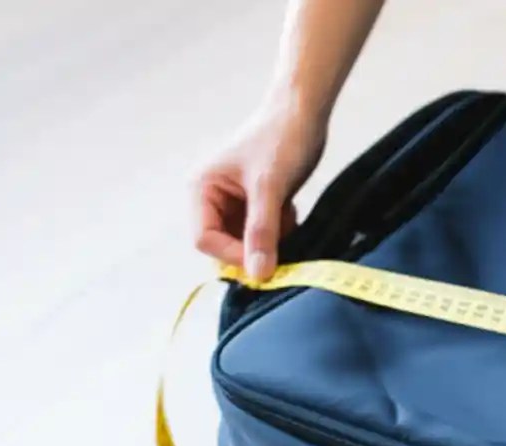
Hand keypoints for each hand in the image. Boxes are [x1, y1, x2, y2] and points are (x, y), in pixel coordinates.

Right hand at [195, 99, 327, 280]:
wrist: (304, 112)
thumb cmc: (282, 138)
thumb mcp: (270, 188)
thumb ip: (262, 232)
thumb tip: (258, 274)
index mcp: (201, 189)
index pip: (204, 240)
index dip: (233, 254)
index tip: (265, 258)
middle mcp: (210, 198)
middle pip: (224, 246)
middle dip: (253, 247)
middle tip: (280, 234)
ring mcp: (232, 203)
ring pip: (245, 243)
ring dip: (268, 239)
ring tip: (284, 214)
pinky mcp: (253, 205)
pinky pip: (261, 234)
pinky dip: (277, 231)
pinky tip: (288, 210)